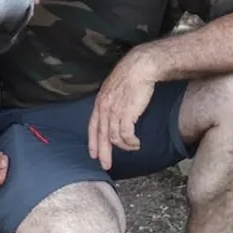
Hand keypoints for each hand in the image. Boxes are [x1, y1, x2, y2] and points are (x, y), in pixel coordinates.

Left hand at [88, 52, 156, 172]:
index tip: (93, 154)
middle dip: (103, 152)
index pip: (93, 126)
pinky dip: (131, 142)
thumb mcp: (114, 88)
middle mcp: (104, 108)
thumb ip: (111, 101)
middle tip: (106, 165)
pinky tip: (136, 143)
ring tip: (133, 147)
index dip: (93, 142)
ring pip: (114, 137)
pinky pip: (126, 135)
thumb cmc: (131, 76)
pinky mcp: (126, 114)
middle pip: (101, 136)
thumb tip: (115, 112)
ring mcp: (114, 111)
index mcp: (100, 102)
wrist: (140, 67)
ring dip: (124, 146)